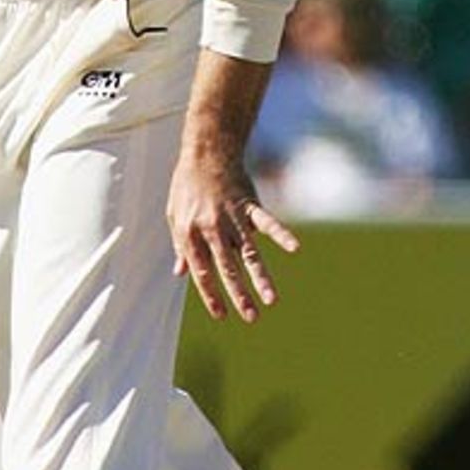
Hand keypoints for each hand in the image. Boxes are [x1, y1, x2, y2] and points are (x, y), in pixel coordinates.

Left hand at [167, 148, 298, 323]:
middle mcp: (211, 228)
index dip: (211, 295)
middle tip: (250, 318)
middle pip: (227, 268)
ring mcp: (232, 218)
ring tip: (271, 300)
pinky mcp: (250, 206)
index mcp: (190, 232)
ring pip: (249, 253)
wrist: (206, 151)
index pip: (201, 271)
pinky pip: (267, 223)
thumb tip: (181, 273)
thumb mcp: (174, 215)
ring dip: (261, 277)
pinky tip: (295, 248)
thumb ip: (181, 245)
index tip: (222, 315)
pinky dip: (282, 234)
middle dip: (239, 295)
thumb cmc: (187, 185)